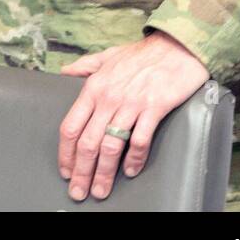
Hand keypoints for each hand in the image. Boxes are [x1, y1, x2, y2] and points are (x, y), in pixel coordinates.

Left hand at [57, 31, 209, 201]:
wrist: (176, 47)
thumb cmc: (141, 53)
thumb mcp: (106, 56)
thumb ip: (84, 66)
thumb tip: (64, 73)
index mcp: (93, 88)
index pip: (70, 126)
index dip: (65, 152)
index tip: (65, 170)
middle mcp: (108, 98)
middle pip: (87, 142)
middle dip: (81, 171)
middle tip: (79, 192)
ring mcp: (131, 104)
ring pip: (111, 146)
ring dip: (104, 173)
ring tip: (101, 190)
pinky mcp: (153, 109)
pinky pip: (140, 140)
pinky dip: (134, 159)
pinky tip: (130, 172)